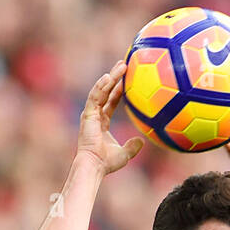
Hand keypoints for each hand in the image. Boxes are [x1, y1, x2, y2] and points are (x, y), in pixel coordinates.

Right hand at [77, 60, 143, 174]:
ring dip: (111, 77)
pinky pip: (95, 96)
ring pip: (101, 90)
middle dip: (114, 76)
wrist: (94, 166)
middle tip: (124, 63)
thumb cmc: (107, 162)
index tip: (127, 77)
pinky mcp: (87, 114)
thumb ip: (132, 146)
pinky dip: (101, 86)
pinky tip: (109, 76)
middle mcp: (95, 115)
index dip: (119, 89)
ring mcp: (90, 114)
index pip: (111, 100)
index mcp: (102, 121)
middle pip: (106, 91)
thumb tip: (142, 141)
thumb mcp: (124, 153)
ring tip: (121, 65)